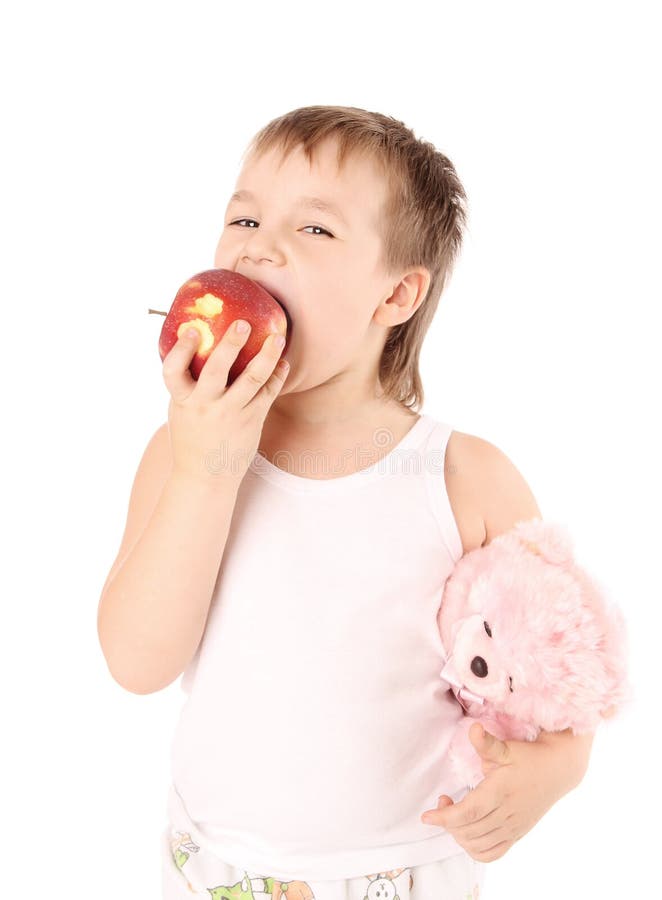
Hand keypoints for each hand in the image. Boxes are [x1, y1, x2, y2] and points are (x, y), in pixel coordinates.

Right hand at [162, 321, 288, 486]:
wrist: (206, 476)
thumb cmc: (192, 437)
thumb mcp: (180, 410)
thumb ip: (187, 384)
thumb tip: (196, 344)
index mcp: (181, 400)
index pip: (173, 370)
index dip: (181, 349)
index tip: (192, 329)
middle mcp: (205, 405)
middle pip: (217, 369)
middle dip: (231, 344)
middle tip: (243, 324)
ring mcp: (230, 413)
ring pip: (252, 379)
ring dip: (267, 356)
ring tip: (278, 338)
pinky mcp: (252, 421)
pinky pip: (268, 393)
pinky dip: (277, 375)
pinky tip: (282, 362)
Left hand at [420, 722, 575, 861]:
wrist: (558, 770)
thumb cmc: (528, 757)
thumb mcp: (506, 747)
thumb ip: (486, 742)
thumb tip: (473, 728)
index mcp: (501, 792)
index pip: (469, 812)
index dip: (446, 817)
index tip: (426, 817)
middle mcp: (507, 814)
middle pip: (469, 830)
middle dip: (448, 822)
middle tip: (443, 802)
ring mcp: (513, 828)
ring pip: (478, 845)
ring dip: (458, 835)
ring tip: (454, 815)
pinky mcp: (517, 835)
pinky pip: (492, 854)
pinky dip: (474, 849)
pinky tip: (468, 832)